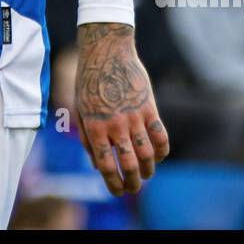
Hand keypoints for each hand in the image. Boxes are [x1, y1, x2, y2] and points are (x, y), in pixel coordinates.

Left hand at [75, 23, 169, 195]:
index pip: (106, 166)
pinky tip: (158, 155)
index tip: (118, 192)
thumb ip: (88, 138)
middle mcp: (114, 125)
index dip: (114, 184)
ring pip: (147, 155)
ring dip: (148, 170)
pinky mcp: (149, 108)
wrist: (106, 52)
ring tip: (147, 174)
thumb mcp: (80, 109)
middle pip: (129, 165)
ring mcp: (133, 117)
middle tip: (134, 188)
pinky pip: (161, 136)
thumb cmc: (90, 81)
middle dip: (133, 183)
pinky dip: (162, 151)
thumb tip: (97, 165)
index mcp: (94, 127)